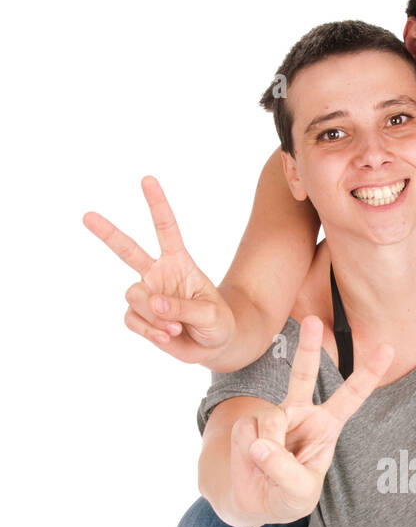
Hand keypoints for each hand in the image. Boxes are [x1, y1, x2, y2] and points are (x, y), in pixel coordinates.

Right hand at [83, 176, 234, 362]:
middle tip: (87, 216)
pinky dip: (149, 331)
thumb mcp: (211, 315)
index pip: (166, 228)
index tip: (147, 180)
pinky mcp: (139, 316)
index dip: (157, 204)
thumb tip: (154, 303)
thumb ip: (184, 308)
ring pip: (134, 297)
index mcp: (179, 262)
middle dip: (107, 233)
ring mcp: (146, 294)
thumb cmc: (218, 323)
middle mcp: (158, 274)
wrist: (213, 346)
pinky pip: (133, 320)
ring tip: (175, 328)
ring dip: (154, 316)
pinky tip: (165, 337)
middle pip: (128, 249)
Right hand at [230, 315, 393, 523]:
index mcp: (327, 426)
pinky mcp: (248, 424)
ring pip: (271, 421)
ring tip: (269, 468)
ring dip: (269, 452)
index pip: (352, 396)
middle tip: (312, 319)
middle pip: (305, 374)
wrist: (254, 501)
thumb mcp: (299, 493)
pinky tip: (253, 461)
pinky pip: (249, 434)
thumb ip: (285, 471)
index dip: (368, 373)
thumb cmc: (288, 495)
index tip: (388, 347)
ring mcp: (274, 415)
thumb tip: (260, 443)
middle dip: (308, 347)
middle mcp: (301, 413)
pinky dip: (250, 454)